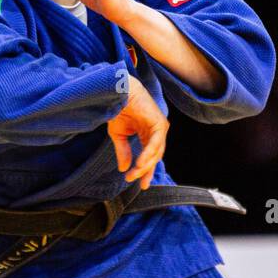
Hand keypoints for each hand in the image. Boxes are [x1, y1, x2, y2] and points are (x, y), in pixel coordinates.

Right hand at [106, 75, 167, 189]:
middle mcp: (156, 131)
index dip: (144, 171)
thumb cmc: (118, 109)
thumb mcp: (118, 135)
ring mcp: (159, 127)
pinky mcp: (159, 123)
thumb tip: (124, 168)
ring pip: (156, 152)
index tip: (140, 184)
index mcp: (148, 133)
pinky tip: (141, 163)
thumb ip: (123, 151)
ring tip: (136, 174)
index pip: (149, 156)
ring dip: (146, 164)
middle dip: (146, 170)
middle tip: (137, 182)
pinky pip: (155, 143)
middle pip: (155, 156)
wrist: (118, 92)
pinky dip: (149, 154)